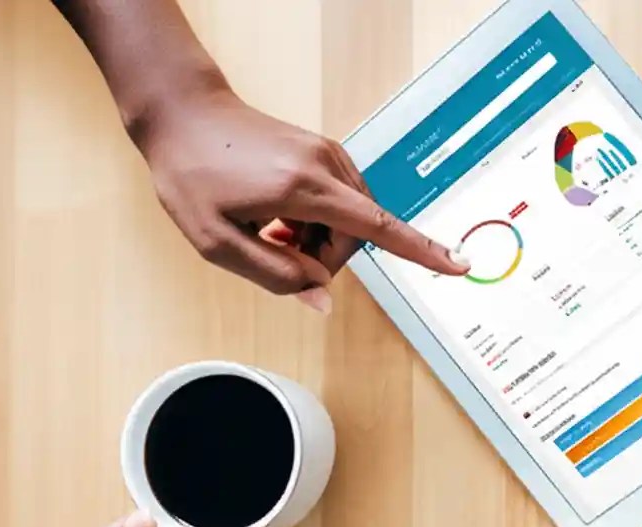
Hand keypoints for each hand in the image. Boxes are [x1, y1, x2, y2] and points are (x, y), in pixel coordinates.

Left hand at [135, 88, 468, 311]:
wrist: (182, 112)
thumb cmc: (190, 173)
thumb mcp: (216, 242)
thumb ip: (274, 276)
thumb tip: (322, 299)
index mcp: (303, 188)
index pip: (377, 229)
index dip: (421, 252)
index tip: (459, 265)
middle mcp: (325, 165)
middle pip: (358, 233)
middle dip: (326, 258)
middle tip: (278, 253)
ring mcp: (326, 154)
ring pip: (349, 219)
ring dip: (318, 239)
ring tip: (272, 231)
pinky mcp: (322, 151)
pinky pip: (338, 200)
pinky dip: (316, 219)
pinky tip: (279, 215)